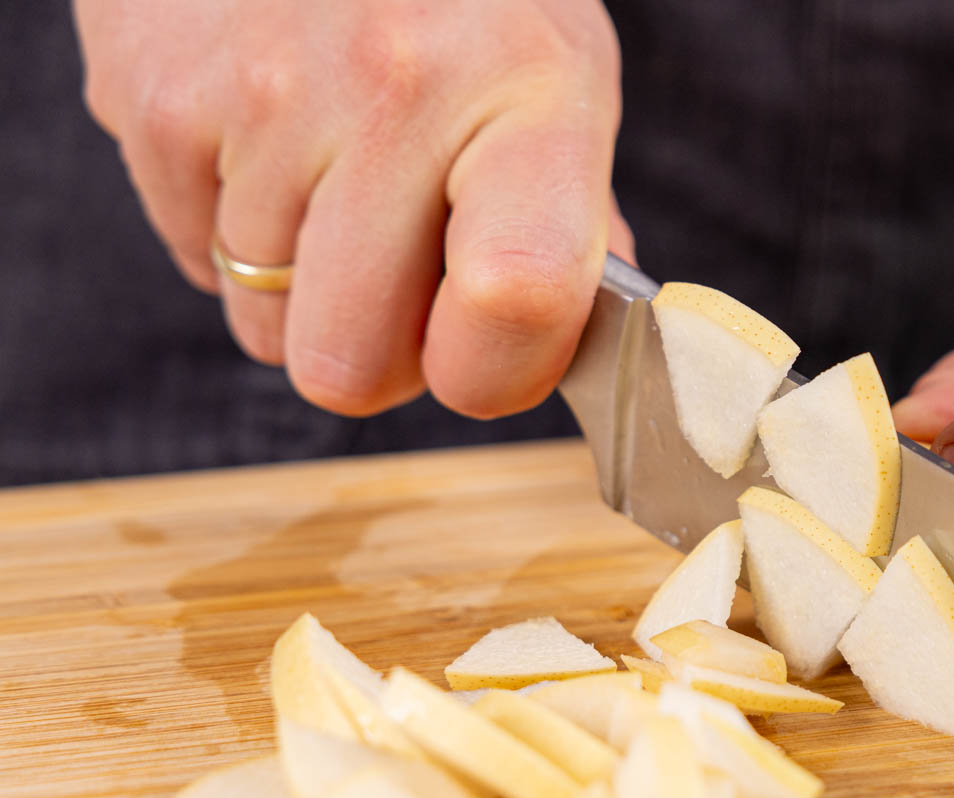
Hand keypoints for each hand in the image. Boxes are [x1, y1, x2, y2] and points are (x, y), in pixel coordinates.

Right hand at [74, 0, 629, 416]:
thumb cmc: (463, 1)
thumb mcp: (560, 84)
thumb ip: (568, 233)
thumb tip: (547, 357)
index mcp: (529, 93)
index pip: (517, 303)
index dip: (491, 374)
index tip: (479, 354)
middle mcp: (394, 87)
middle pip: (348, 366)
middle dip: (376, 348)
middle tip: (400, 271)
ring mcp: (260, 93)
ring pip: (262, 324)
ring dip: (302, 283)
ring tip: (335, 175)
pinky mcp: (154, 93)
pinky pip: (192, 253)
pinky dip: (232, 222)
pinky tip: (270, 139)